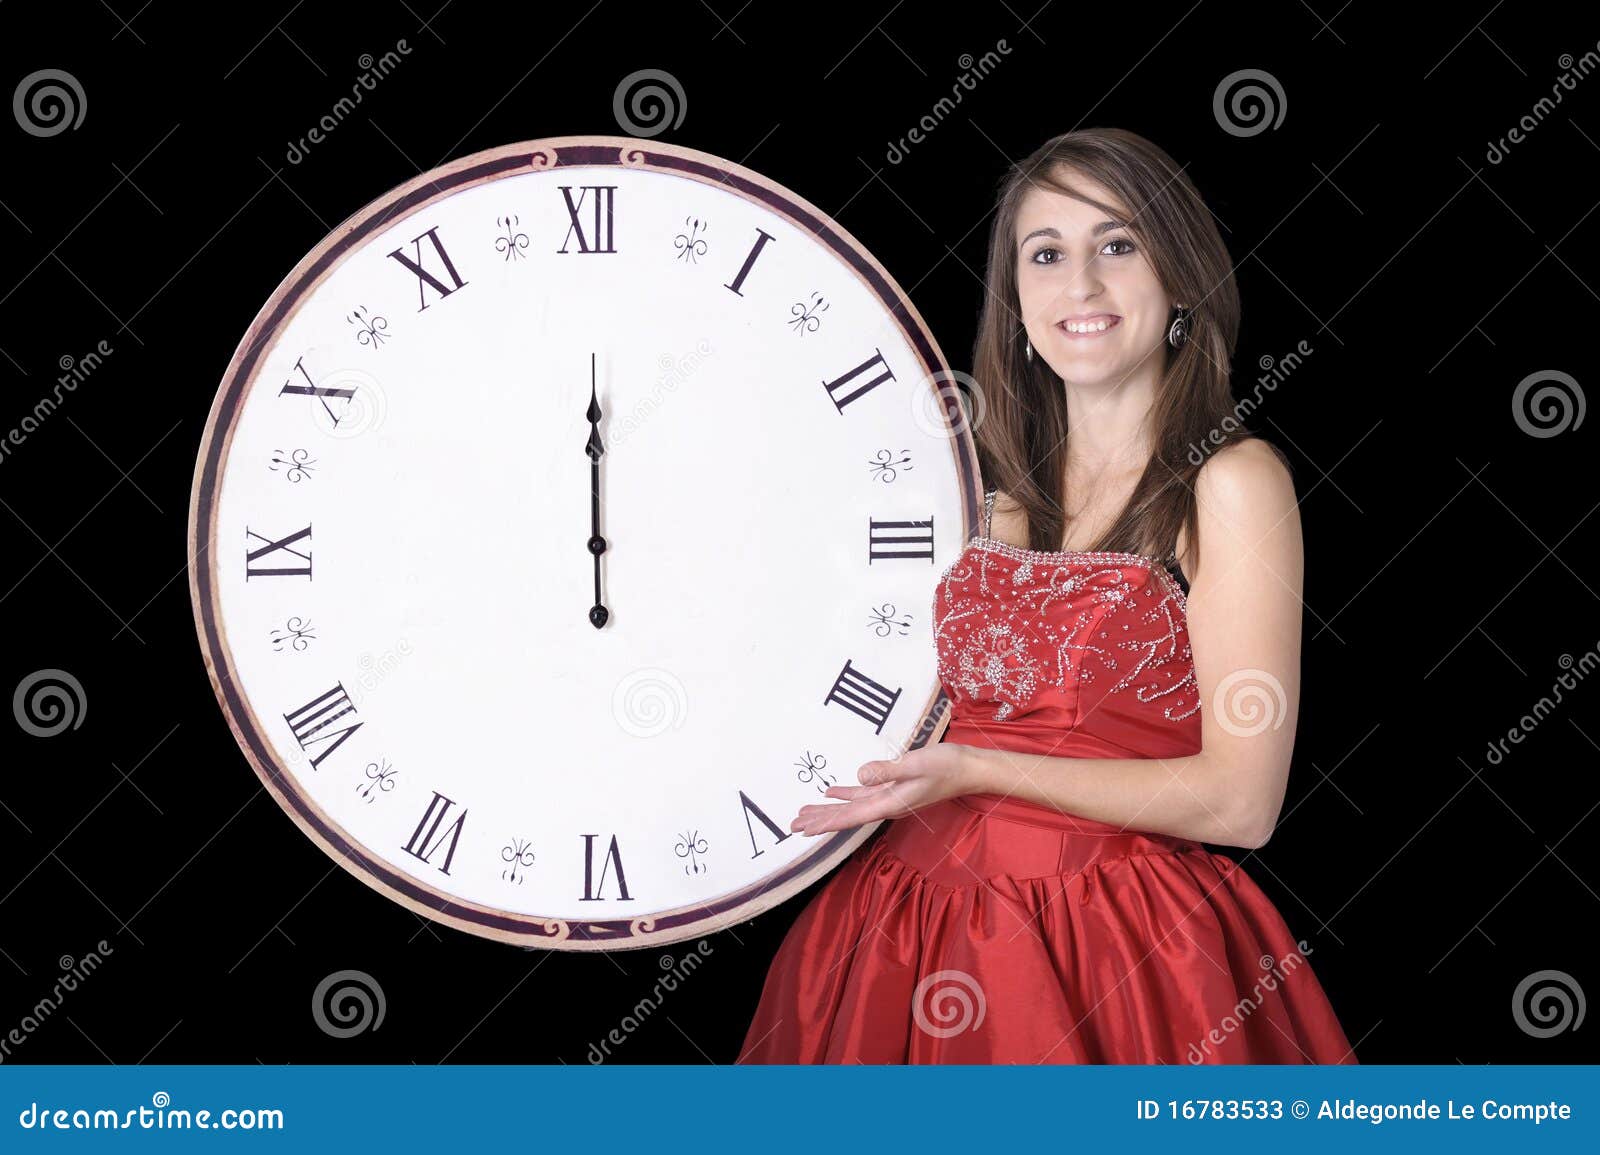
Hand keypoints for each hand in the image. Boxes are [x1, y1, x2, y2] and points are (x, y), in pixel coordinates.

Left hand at [790, 743, 983, 835]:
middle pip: (847, 815)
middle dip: (820, 819)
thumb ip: (887, 770)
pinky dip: (846, 793)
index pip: (851, 816)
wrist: (969, 769)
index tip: (804, 829)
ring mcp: (890, 797)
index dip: (826, 822)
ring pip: (852, 805)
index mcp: (890, 803)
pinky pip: (863, 793)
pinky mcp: (893, 787)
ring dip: (829, 809)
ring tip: (805, 812)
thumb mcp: (916, 764)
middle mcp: (886, 805)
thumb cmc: (946, 766)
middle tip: (794, 825)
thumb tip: (858, 775)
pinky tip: (832, 791)